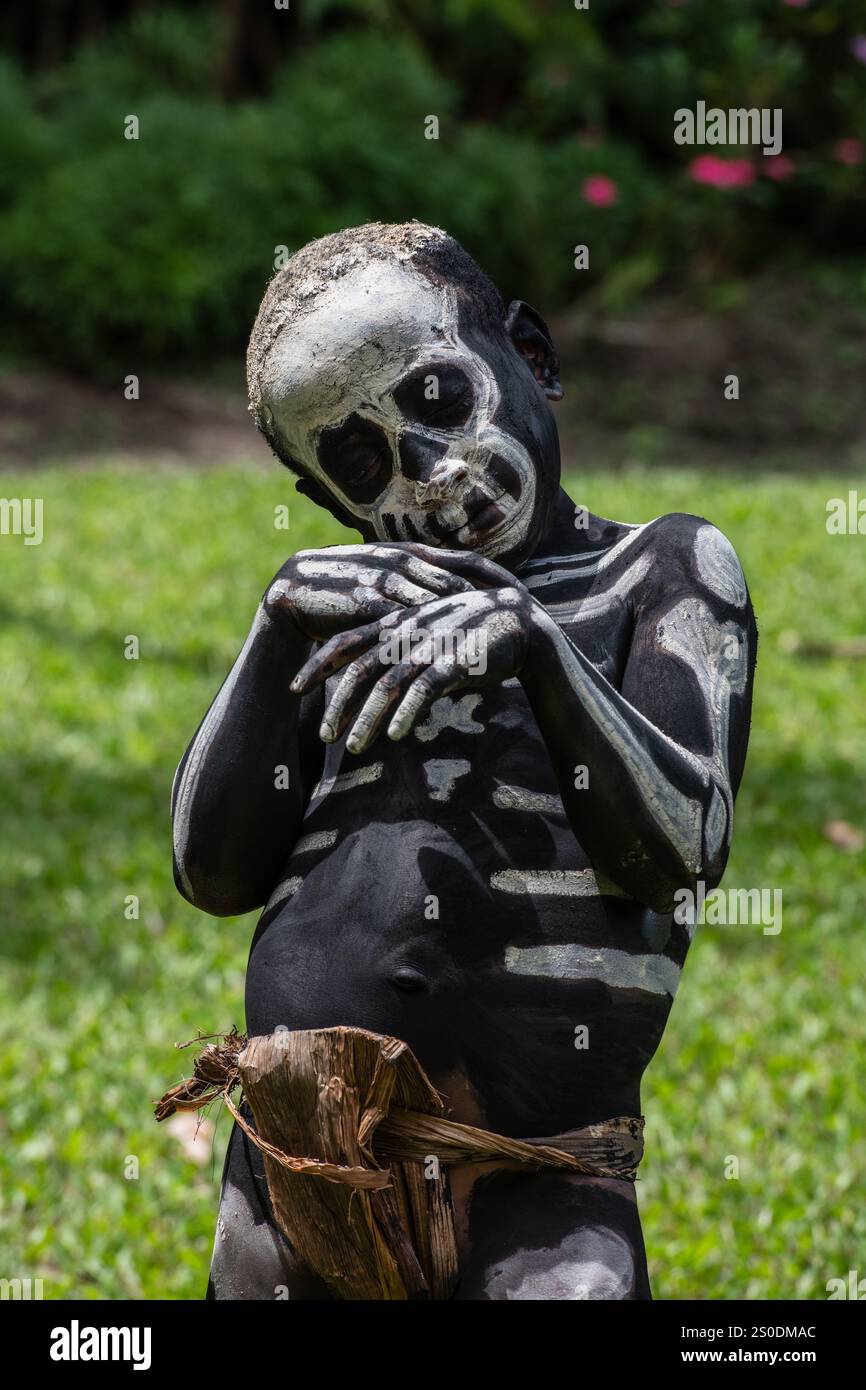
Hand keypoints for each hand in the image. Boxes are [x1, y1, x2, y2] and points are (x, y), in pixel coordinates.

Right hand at [265, 542, 514, 642]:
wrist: (290, 600)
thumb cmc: (340, 598)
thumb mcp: (383, 589)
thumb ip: (414, 589)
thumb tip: (456, 597)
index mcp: (405, 554)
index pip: (459, 560)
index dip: (491, 574)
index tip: (522, 589)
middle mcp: (395, 560)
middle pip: (452, 578)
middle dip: (485, 592)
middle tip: (520, 605)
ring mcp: (378, 578)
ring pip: (431, 596)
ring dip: (460, 609)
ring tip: (494, 624)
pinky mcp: (361, 600)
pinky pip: (401, 615)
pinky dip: (425, 627)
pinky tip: (449, 642)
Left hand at [290, 584, 536, 751]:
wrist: (524, 626)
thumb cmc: (472, 635)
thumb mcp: (429, 639)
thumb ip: (400, 656)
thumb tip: (374, 685)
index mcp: (397, 622)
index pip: (346, 642)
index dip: (318, 666)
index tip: (294, 688)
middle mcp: (409, 631)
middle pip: (361, 669)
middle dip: (338, 705)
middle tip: (324, 736)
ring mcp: (432, 644)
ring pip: (388, 684)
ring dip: (368, 719)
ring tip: (353, 747)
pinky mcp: (457, 660)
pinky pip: (425, 689)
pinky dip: (408, 713)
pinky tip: (396, 737)